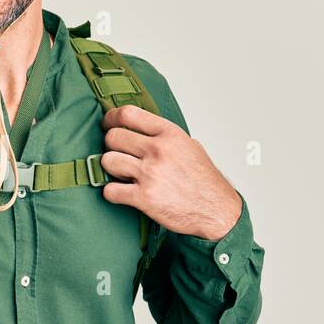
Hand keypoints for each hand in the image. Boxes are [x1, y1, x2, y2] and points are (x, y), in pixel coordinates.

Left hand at [99, 105, 242, 241]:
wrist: (216, 210)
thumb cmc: (204, 180)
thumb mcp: (190, 146)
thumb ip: (165, 136)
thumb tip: (142, 130)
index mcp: (169, 134)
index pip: (128, 114)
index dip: (111, 117)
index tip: (107, 124)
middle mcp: (158, 150)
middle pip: (113, 137)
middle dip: (111, 146)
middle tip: (117, 154)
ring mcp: (150, 173)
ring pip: (108, 161)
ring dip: (110, 169)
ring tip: (122, 175)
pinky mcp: (144, 197)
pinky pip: (110, 190)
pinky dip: (112, 193)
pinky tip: (122, 193)